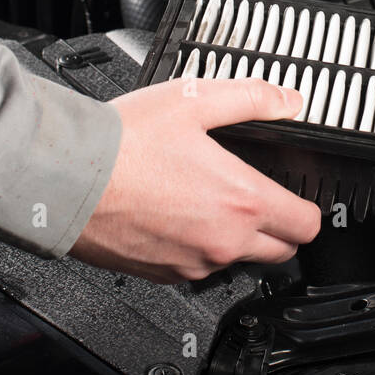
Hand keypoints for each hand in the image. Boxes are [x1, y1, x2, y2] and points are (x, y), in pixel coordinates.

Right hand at [69, 78, 319, 282]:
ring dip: (235, 237)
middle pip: (282, 252)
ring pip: (238, 260)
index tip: (298, 195)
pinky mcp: (164, 275)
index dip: (308, 207)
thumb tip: (288, 102)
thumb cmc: (123, 143)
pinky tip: (176, 213)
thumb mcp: (194, 101)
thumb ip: (251, 99)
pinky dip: (197, 247)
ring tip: (206, 198)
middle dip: (279, 227)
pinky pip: (199, 267)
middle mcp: (223, 242)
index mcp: (241, 201)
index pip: (308, 225)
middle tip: (257, 196)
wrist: (65, 177)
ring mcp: (193, 264)